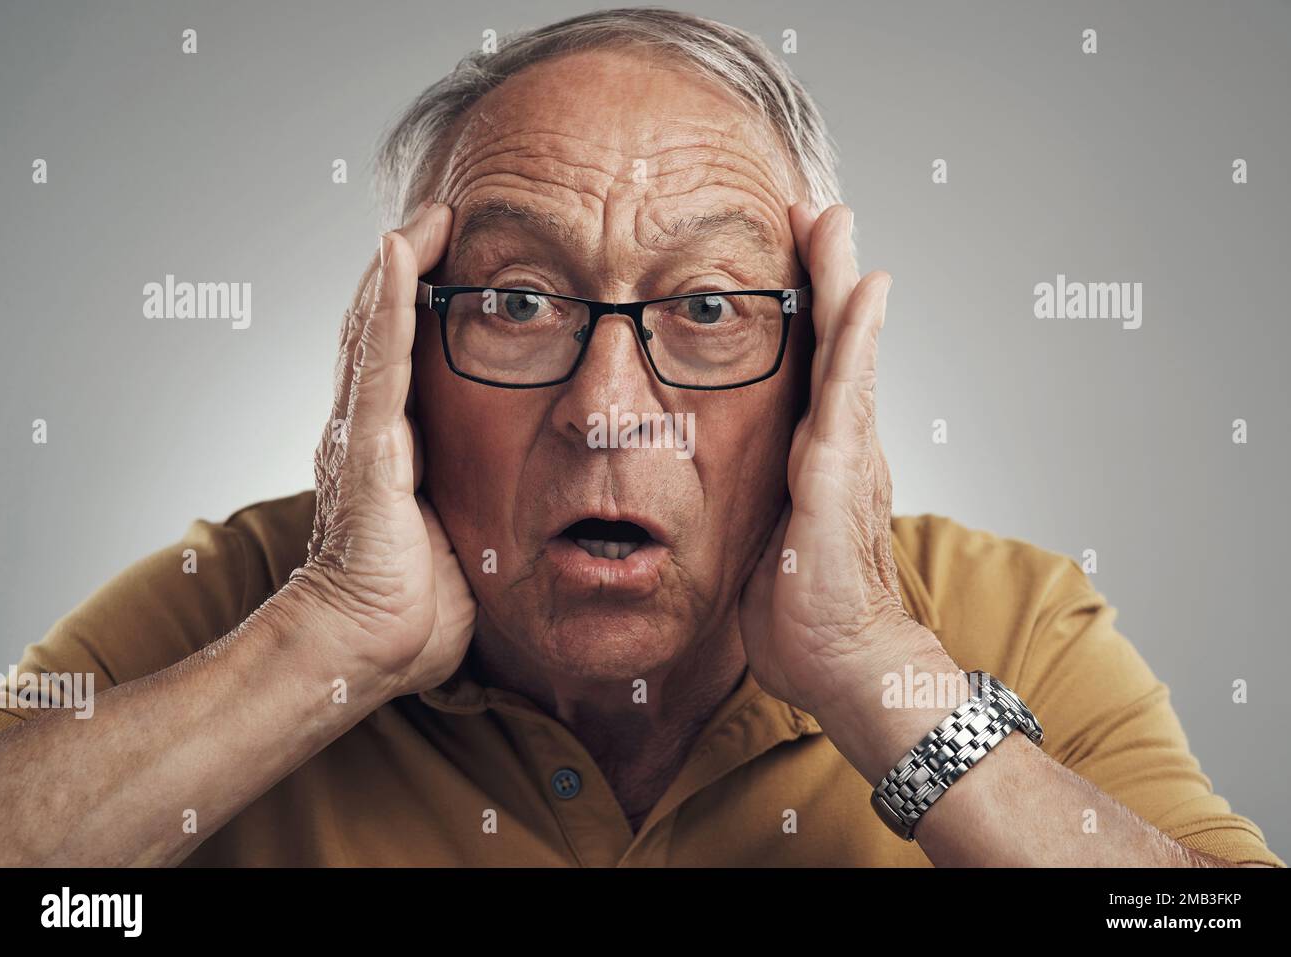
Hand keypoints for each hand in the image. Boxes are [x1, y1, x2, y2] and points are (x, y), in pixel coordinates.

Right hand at [288, 200, 476, 697]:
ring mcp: (362, 433)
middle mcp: (368, 430)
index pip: (404, 360)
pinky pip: (380, 358)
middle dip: (410, 269)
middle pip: (384, 330)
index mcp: (391, 451)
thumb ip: (479, 504)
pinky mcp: (367, 445)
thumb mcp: (462, 539)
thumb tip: (532, 501)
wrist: (364, 651)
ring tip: (426, 212)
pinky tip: (400, 248)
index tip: (454, 265)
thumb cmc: (412, 610)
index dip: (420, 309)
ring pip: (376, 329)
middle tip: (442, 215)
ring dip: (400, 266)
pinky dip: (387, 299)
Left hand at [738, 203, 946, 718]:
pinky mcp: (841, 474)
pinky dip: (857, 336)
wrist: (845, 665)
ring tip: (835, 218)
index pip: (812, 370)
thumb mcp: (764, 542)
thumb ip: (754, 501)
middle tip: (819, 207)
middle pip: (834, 342)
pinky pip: (848, 391)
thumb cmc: (802, 615)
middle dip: (827, 272)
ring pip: (845, 350)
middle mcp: (840, 445)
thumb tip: (720, 487)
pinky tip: (865, 289)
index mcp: (818, 460)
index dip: (806, 313)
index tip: (792, 256)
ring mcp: (847, 454)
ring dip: (840, 280)